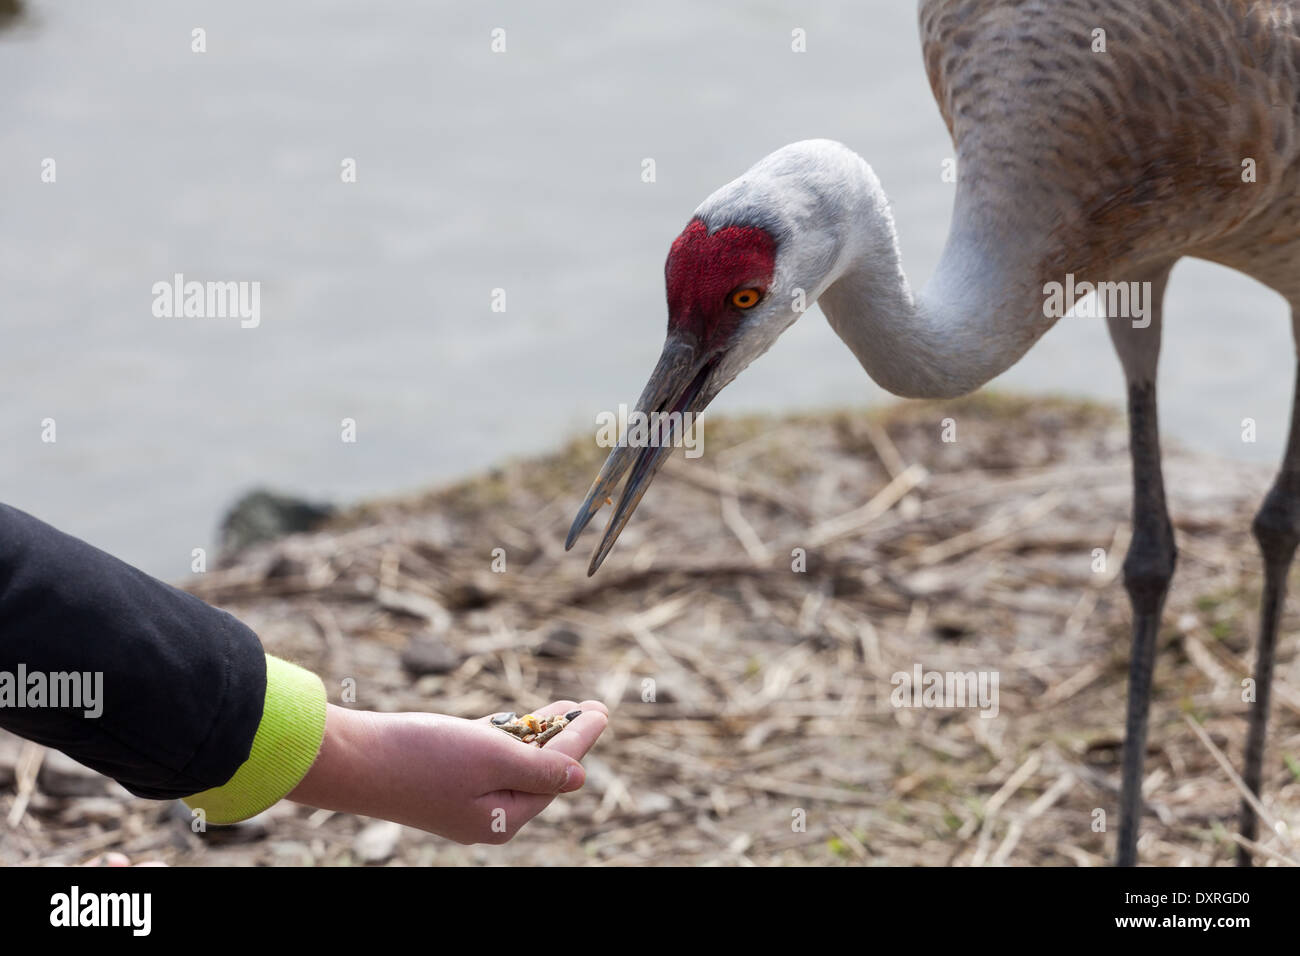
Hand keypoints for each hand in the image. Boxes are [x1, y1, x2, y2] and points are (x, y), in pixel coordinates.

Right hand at [287, 699, 608, 844]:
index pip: (554, 776)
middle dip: (566, 736)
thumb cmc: (424, 757)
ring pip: (514, 760)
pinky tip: (525, 719)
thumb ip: (540, 769)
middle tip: (594, 706)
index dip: (580, 740)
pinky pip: (487, 755)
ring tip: (570, 707)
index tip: (601, 712)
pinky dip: (509, 734)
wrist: (353, 757)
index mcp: (502, 819)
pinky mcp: (443, 776)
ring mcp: (463, 797)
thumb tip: (579, 779)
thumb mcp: (493, 758)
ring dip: (541, 731)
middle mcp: (485, 815)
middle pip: (539, 771)